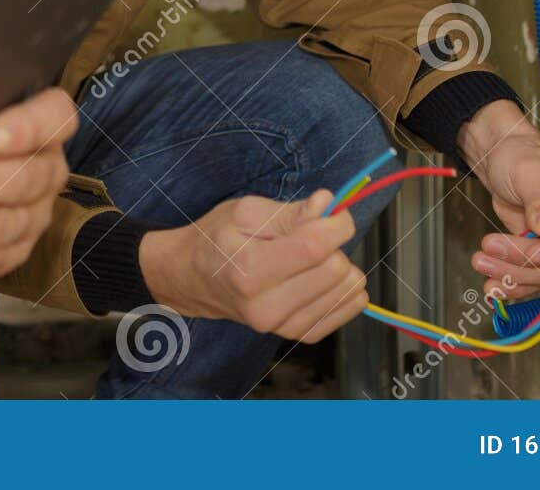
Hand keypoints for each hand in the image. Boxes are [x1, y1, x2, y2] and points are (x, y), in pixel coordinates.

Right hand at [137, 193, 366, 342]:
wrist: (192, 279)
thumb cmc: (216, 238)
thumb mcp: (245, 211)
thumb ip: (290, 211)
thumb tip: (328, 204)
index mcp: (248, 269)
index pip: (315, 246)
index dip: (336, 224)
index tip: (333, 212)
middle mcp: (265, 305)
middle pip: (335, 269)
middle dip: (332, 245)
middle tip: (308, 237)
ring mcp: (281, 326)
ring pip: (347, 291)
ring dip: (339, 268)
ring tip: (311, 260)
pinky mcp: (295, 335)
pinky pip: (344, 312)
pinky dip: (342, 291)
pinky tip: (324, 277)